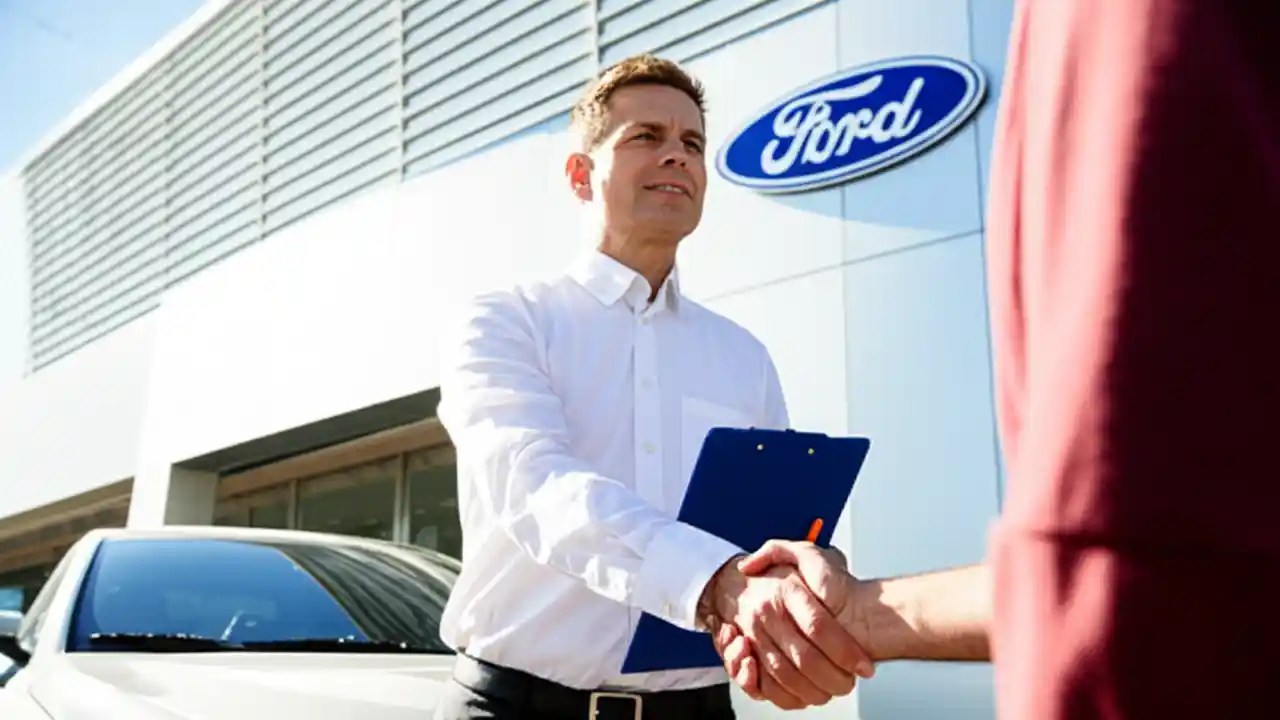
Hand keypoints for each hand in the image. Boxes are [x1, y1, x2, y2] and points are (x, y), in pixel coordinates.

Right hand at [701, 559, 868, 709]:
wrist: (733, 587)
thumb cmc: (778, 577)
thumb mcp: (800, 553)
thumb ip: (810, 555)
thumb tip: (821, 584)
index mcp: (785, 591)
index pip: (818, 626)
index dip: (845, 651)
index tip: (863, 666)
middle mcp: (766, 614)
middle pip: (805, 657)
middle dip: (834, 678)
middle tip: (850, 683)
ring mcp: (752, 636)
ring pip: (786, 675)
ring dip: (815, 690)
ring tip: (833, 689)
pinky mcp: (743, 656)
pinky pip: (763, 685)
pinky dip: (785, 695)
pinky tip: (804, 694)